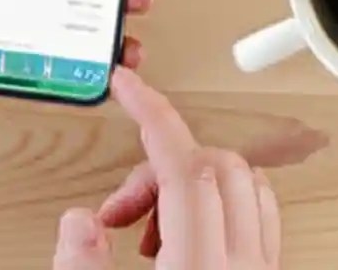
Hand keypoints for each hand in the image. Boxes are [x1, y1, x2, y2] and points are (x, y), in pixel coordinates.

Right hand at [53, 68, 281, 269]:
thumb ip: (84, 269)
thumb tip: (78, 221)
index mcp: (202, 267)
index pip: (184, 167)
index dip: (153, 116)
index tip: (129, 87)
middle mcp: (244, 265)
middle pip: (215, 167)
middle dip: (163, 164)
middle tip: (122, 206)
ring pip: (247, 185)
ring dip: (194, 183)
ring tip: (150, 225)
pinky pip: (260, 215)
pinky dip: (222, 203)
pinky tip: (183, 234)